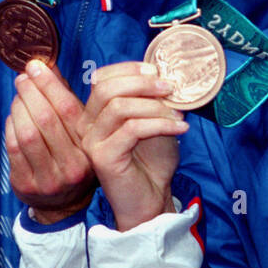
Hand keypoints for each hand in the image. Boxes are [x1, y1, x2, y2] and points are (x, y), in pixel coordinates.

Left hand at [4, 60, 95, 222]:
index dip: (50, 84)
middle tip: (23, 78)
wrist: (66, 205)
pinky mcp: (27, 185)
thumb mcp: (80, 131)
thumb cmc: (74, 157)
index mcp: (91, 147)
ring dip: (18, 107)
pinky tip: (13, 116)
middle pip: (46, 119)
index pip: (69, 109)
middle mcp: (73, 165)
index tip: (37, 66)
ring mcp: (49, 178)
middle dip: (31, 92)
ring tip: (18, 95)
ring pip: (28, 133)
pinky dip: (11, 126)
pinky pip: (14, 148)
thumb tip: (48, 66)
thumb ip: (66, 99)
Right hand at [81, 62, 188, 231]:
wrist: (152, 199)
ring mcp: (92, 142)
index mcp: (95, 113)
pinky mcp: (102, 157)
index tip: (158, 71)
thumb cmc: (153, 161)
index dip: (129, 69)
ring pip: (119, 107)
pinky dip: (160, 124)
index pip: (102, 78)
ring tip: (178, 116)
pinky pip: (131, 129)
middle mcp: (86, 125)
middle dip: (142, 82)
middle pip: (105, 88)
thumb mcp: (155, 120)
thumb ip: (152, 98)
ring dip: (154, 106)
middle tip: (171, 89)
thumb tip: (164, 73)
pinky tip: (180, 129)